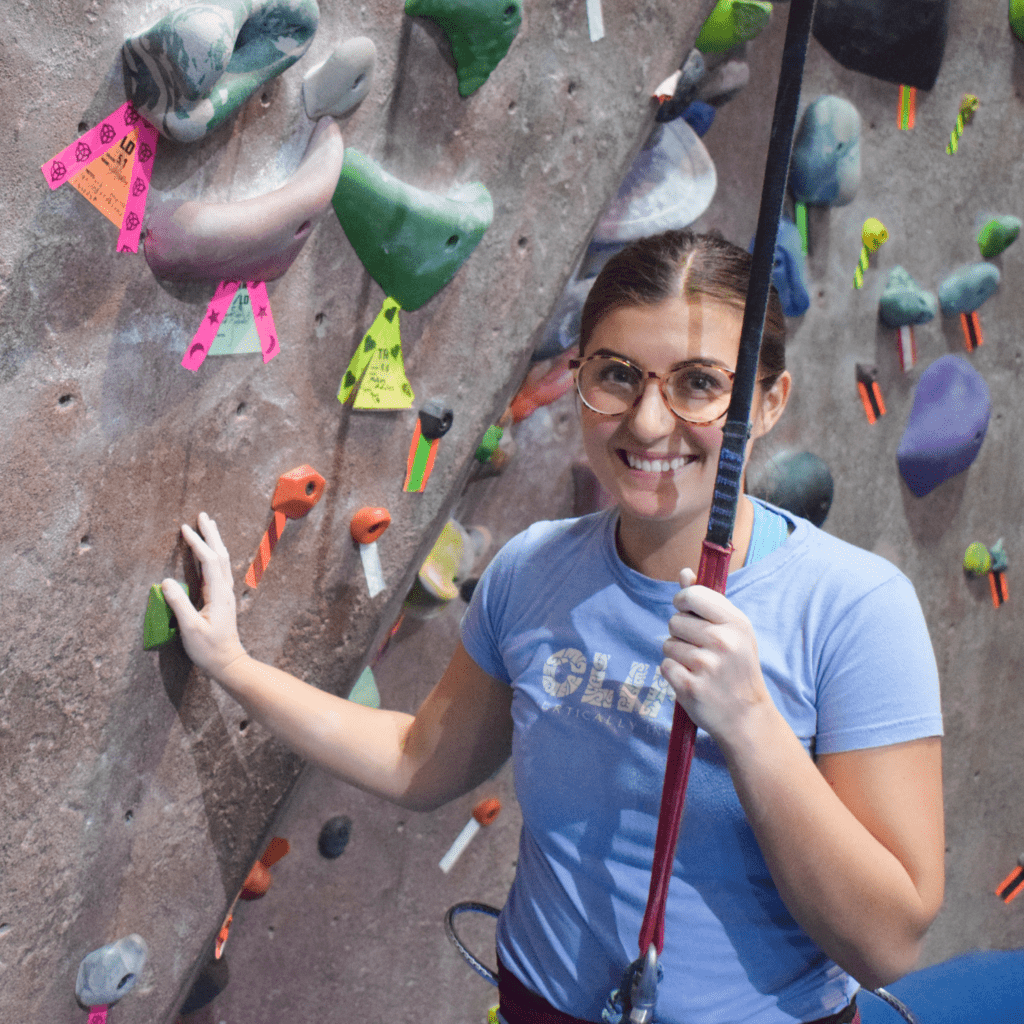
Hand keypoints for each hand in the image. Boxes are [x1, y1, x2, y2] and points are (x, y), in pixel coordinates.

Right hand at [161, 512, 246, 679]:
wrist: (228, 662)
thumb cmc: (209, 648)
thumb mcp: (190, 628)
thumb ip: (179, 604)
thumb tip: (167, 581)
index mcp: (218, 593)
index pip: (208, 560)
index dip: (197, 543)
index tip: (185, 528)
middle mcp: (225, 589)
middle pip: (220, 554)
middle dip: (211, 534)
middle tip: (203, 516)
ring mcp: (225, 593)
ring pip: (222, 561)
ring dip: (215, 542)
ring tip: (208, 527)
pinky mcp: (222, 598)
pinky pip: (218, 570)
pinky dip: (213, 555)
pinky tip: (210, 554)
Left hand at [660, 568, 771, 744]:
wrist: (747, 717)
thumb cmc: (737, 668)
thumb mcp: (733, 632)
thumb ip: (707, 601)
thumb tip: (684, 572)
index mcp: (736, 623)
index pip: (692, 595)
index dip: (683, 602)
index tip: (687, 612)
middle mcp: (722, 641)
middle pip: (675, 621)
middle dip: (681, 634)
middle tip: (701, 650)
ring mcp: (706, 665)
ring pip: (667, 644)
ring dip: (677, 655)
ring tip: (699, 668)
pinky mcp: (689, 686)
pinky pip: (665, 666)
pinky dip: (673, 673)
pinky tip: (692, 681)